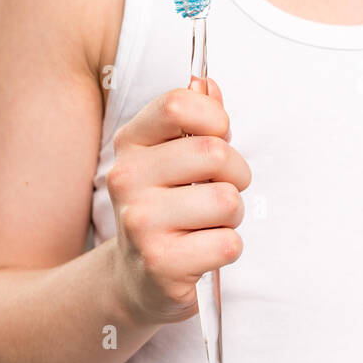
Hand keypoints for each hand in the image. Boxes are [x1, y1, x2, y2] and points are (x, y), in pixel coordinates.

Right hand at [106, 82, 251, 325]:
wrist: (138, 278)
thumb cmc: (168, 209)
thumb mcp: (172, 159)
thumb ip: (194, 119)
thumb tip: (207, 83)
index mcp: (131, 144)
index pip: (179, 105)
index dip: (215, 120)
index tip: (219, 138)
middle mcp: (126, 179)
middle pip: (213, 152)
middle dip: (236, 174)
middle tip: (222, 191)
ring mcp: (140, 223)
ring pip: (227, 201)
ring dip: (232, 216)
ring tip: (209, 225)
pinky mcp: (162, 263)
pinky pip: (228, 243)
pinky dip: (228, 248)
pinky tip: (204, 252)